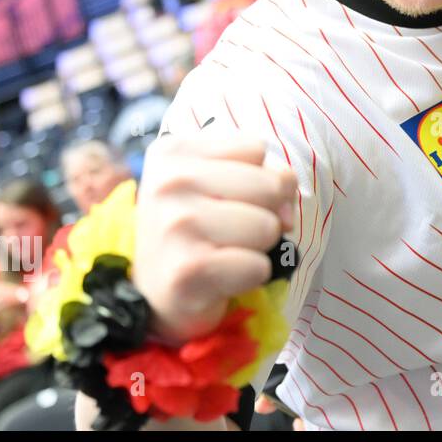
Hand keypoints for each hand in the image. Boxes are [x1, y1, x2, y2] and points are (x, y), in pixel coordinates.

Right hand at [134, 133, 296, 343]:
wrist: (155, 292)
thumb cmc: (199, 229)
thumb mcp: (224, 183)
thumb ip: (268, 176)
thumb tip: (286, 216)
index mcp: (173, 152)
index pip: (256, 148)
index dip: (257, 177)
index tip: (226, 198)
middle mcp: (168, 184)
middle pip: (271, 186)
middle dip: (265, 212)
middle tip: (229, 230)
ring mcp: (175, 226)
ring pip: (268, 227)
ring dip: (257, 246)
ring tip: (224, 252)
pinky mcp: (187, 271)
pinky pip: (259, 266)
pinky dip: (251, 276)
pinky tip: (221, 277)